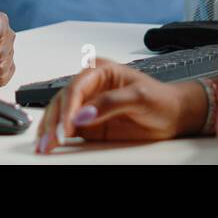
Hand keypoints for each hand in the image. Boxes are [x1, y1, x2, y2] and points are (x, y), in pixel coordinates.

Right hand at [33, 61, 207, 153]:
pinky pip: (68, 128)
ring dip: (50, 130)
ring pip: (60, 114)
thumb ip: (110, 104)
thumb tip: (83, 114)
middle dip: (54, 121)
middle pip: (63, 101)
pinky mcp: (89, 123)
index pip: (77, 87)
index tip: (66, 126)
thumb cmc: (160, 99)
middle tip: (50, 141)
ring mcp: (88, 105)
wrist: (173, 115)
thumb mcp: (139, 97)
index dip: (68, 107)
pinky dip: (57, 137)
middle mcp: (90, 87)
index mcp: (101, 71)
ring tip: (44, 146)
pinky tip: (49, 145)